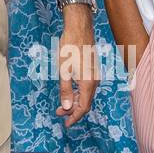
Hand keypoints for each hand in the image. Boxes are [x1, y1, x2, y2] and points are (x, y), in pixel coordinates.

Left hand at [55, 9, 98, 126]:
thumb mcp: (63, 71)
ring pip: (86, 95)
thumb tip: (66, 108)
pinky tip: (69, 91)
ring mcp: (94, 75)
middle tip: (59, 114)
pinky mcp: (92, 69)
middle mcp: (94, 81)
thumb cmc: (69, 48)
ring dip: (74, 101)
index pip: (83, 107)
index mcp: (88, 83)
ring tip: (61, 104)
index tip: (66, 124)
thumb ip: (65, 91)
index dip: (74, 117)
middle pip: (85, 102)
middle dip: (72, 110)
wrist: (79, 28)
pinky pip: (87, 87)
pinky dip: (78, 93)